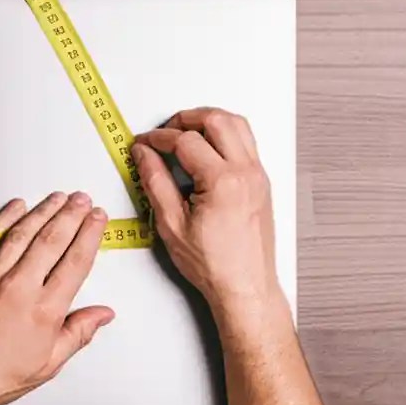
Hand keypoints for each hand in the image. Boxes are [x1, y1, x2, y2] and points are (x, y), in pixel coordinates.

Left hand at [0, 193, 114, 404]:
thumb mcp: (47, 365)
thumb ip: (77, 333)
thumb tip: (101, 315)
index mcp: (44, 312)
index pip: (75, 262)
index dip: (90, 235)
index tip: (97, 220)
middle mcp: (18, 289)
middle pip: (52, 240)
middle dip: (71, 215)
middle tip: (82, 200)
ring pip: (22, 234)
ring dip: (43, 211)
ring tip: (58, 198)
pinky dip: (3, 219)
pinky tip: (15, 207)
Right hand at [132, 107, 282, 319]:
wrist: (245, 286)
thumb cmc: (214, 264)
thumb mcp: (171, 224)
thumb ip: (155, 182)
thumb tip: (144, 155)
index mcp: (223, 182)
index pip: (185, 141)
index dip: (158, 138)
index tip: (143, 144)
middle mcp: (246, 173)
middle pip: (217, 120)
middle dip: (185, 118)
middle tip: (164, 131)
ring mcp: (258, 176)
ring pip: (238, 125)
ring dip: (209, 121)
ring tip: (185, 133)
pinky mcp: (261, 182)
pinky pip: (246, 142)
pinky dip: (224, 136)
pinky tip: (206, 150)